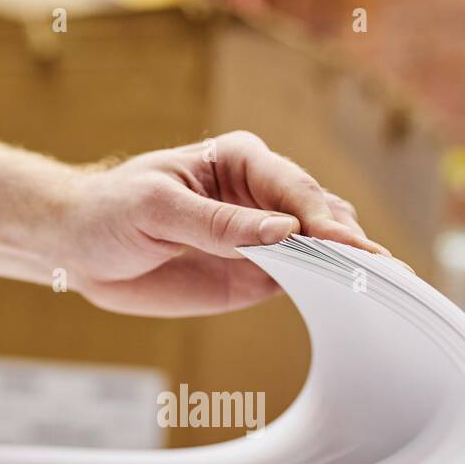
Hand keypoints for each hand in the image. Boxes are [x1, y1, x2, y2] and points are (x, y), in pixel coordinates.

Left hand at [0, 124, 386, 316]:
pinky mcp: (256, 275)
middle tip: (378, 268)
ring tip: (383, 285)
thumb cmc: (111, 212)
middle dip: (349, 239)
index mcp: (240, 161)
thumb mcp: (156, 209)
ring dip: (349, 265)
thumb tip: (282, 231)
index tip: (345, 243)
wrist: (81, 250)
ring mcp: (263, 237)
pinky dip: (329, 290)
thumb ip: (218, 224)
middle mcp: (261, 196)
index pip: (294, 189)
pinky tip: (355, 301)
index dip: (321, 217)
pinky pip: (301, 280)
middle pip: (320, 215)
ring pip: (321, 247)